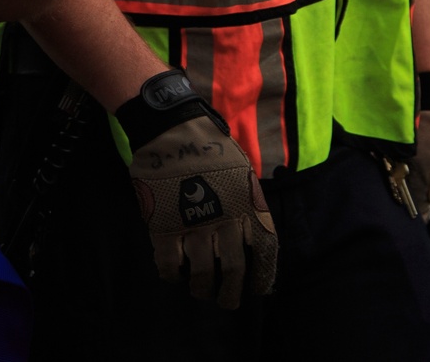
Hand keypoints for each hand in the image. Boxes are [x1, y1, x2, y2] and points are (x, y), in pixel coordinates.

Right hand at [127, 112, 277, 307]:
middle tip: (227, 301)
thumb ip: (249, 205)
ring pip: (202, 273)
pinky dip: (173, 275)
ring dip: (203, 289)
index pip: (265, 251)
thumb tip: (253, 239)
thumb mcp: (243, 173)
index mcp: (248, 204)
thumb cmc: (211, 149)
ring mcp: (193, 223)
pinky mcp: (164, 224)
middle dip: (232, 294)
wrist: (173, 127)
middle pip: (234, 270)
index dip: (263, 276)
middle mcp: (225, 218)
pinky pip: (169, 264)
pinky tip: (175, 274)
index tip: (259, 290)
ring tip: (201, 291)